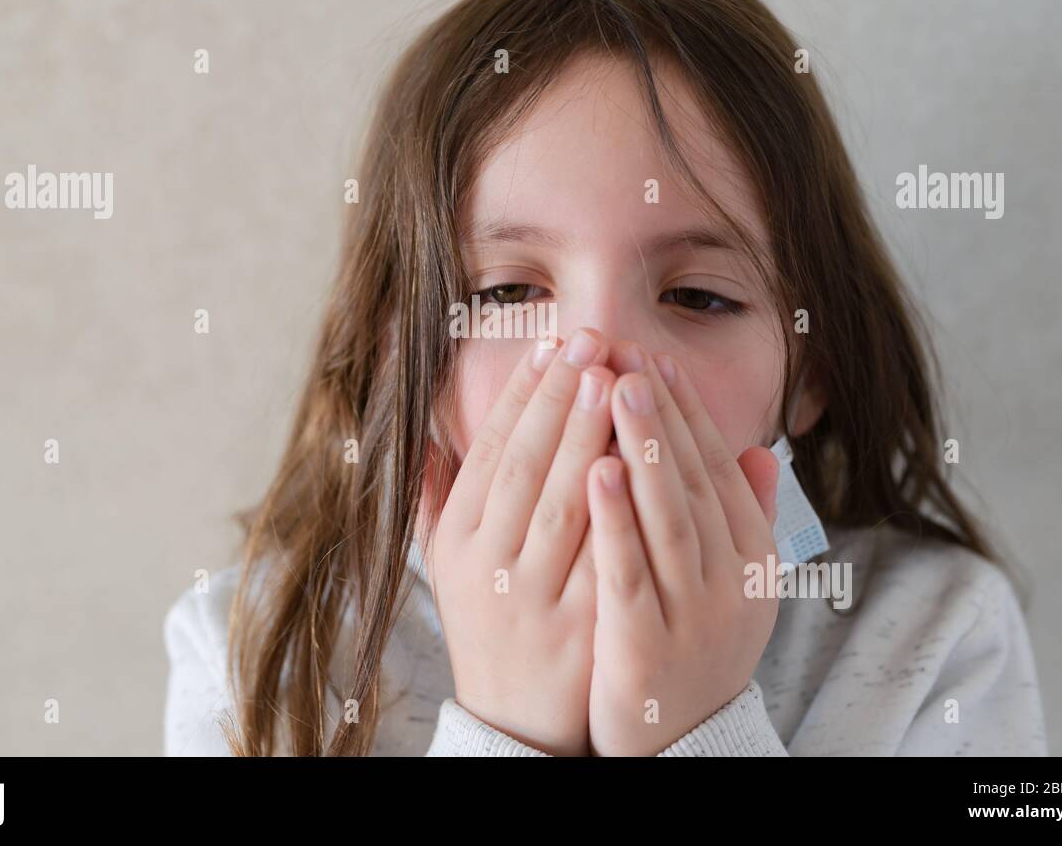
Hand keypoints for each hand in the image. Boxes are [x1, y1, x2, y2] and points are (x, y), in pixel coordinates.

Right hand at [428, 328, 613, 755]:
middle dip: (557, 397)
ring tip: (611, 376)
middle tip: (588, 339)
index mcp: (457, 541)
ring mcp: (531, 597)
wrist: (516, 722)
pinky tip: (633, 459)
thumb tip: (428, 433)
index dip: (520, 395)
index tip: (548, 343)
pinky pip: (599, 554)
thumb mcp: (447, 565)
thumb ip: (438, 498)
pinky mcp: (576, 626)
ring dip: (585, 434)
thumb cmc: (488, 624)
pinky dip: (614, 503)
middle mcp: (486, 564)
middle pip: (523, 466)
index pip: (489, 452)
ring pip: (558, 502)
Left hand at [585, 342, 780, 756]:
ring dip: (643, 448)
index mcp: (752, 557)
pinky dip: (615, 520)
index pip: (717, 469)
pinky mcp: (648, 646)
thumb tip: (762, 451)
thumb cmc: (698, 645)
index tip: (654, 359)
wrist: (684, 742)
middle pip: (693, 481)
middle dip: (659, 412)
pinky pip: (630, 572)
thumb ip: (749, 518)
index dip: (685, 411)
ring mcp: (694, 614)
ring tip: (615, 388)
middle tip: (627, 351)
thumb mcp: (738, 584)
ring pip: (668, 517)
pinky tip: (595, 470)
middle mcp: (732, 580)